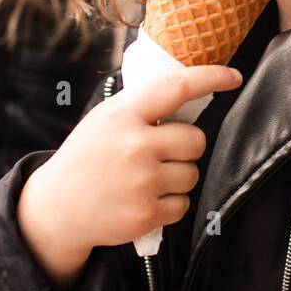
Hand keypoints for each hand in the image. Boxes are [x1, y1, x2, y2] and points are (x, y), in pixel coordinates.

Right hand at [19, 64, 241, 269]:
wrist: (57, 207)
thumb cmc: (86, 158)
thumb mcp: (104, 120)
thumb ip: (141, 108)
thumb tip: (188, 93)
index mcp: (123, 115)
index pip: (176, 88)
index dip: (210, 78)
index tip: (232, 76)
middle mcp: (135, 145)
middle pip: (196, 141)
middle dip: (185, 148)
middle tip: (160, 154)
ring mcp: (142, 182)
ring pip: (192, 174)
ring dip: (177, 178)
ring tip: (146, 180)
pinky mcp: (146, 214)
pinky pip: (183, 205)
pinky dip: (170, 205)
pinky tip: (144, 200)